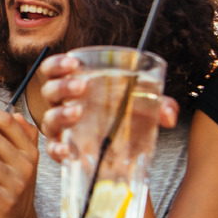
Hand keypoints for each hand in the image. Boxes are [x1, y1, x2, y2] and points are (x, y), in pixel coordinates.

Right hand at [35, 53, 179, 160]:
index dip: (58, 64)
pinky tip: (66, 150)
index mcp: (75, 88)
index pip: (54, 70)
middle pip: (50, 91)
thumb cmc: (124, 120)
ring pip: (48, 118)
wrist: (123, 154)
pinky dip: (56, 149)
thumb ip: (159, 106)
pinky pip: (52, 149)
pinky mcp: (63, 151)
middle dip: (63, 86)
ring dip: (60, 114)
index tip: (74, 63)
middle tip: (82, 86)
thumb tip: (169, 114)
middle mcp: (62, 106)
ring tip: (78, 113)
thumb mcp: (144, 109)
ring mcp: (61, 129)